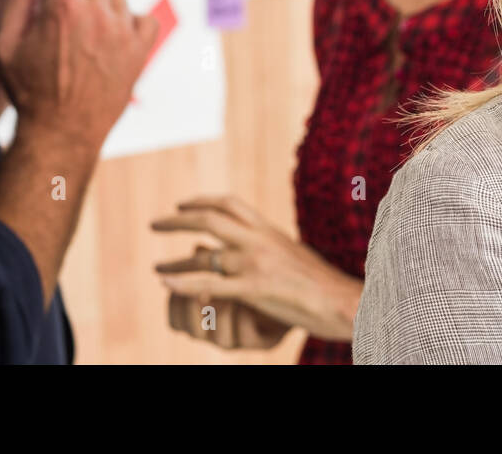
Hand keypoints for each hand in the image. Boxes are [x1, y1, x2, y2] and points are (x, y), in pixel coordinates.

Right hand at [0, 0, 157, 150]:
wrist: (61, 134)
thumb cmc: (27, 90)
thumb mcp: (5, 46)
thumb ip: (18, 2)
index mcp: (63, 6)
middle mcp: (98, 14)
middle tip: (65, 9)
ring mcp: (123, 33)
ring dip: (102, 7)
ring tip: (84, 34)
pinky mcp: (140, 53)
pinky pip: (144, 20)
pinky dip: (131, 24)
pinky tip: (112, 38)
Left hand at [152, 196, 361, 343]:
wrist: (345, 301)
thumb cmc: (324, 285)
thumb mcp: (295, 256)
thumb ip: (272, 248)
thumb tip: (257, 247)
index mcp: (269, 230)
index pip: (230, 203)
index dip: (202, 200)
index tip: (182, 204)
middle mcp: (260, 240)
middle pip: (209, 219)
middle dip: (177, 219)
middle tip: (156, 223)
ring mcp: (256, 263)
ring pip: (204, 254)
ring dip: (175, 260)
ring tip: (156, 267)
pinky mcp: (255, 289)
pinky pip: (209, 285)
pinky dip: (182, 282)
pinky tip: (164, 282)